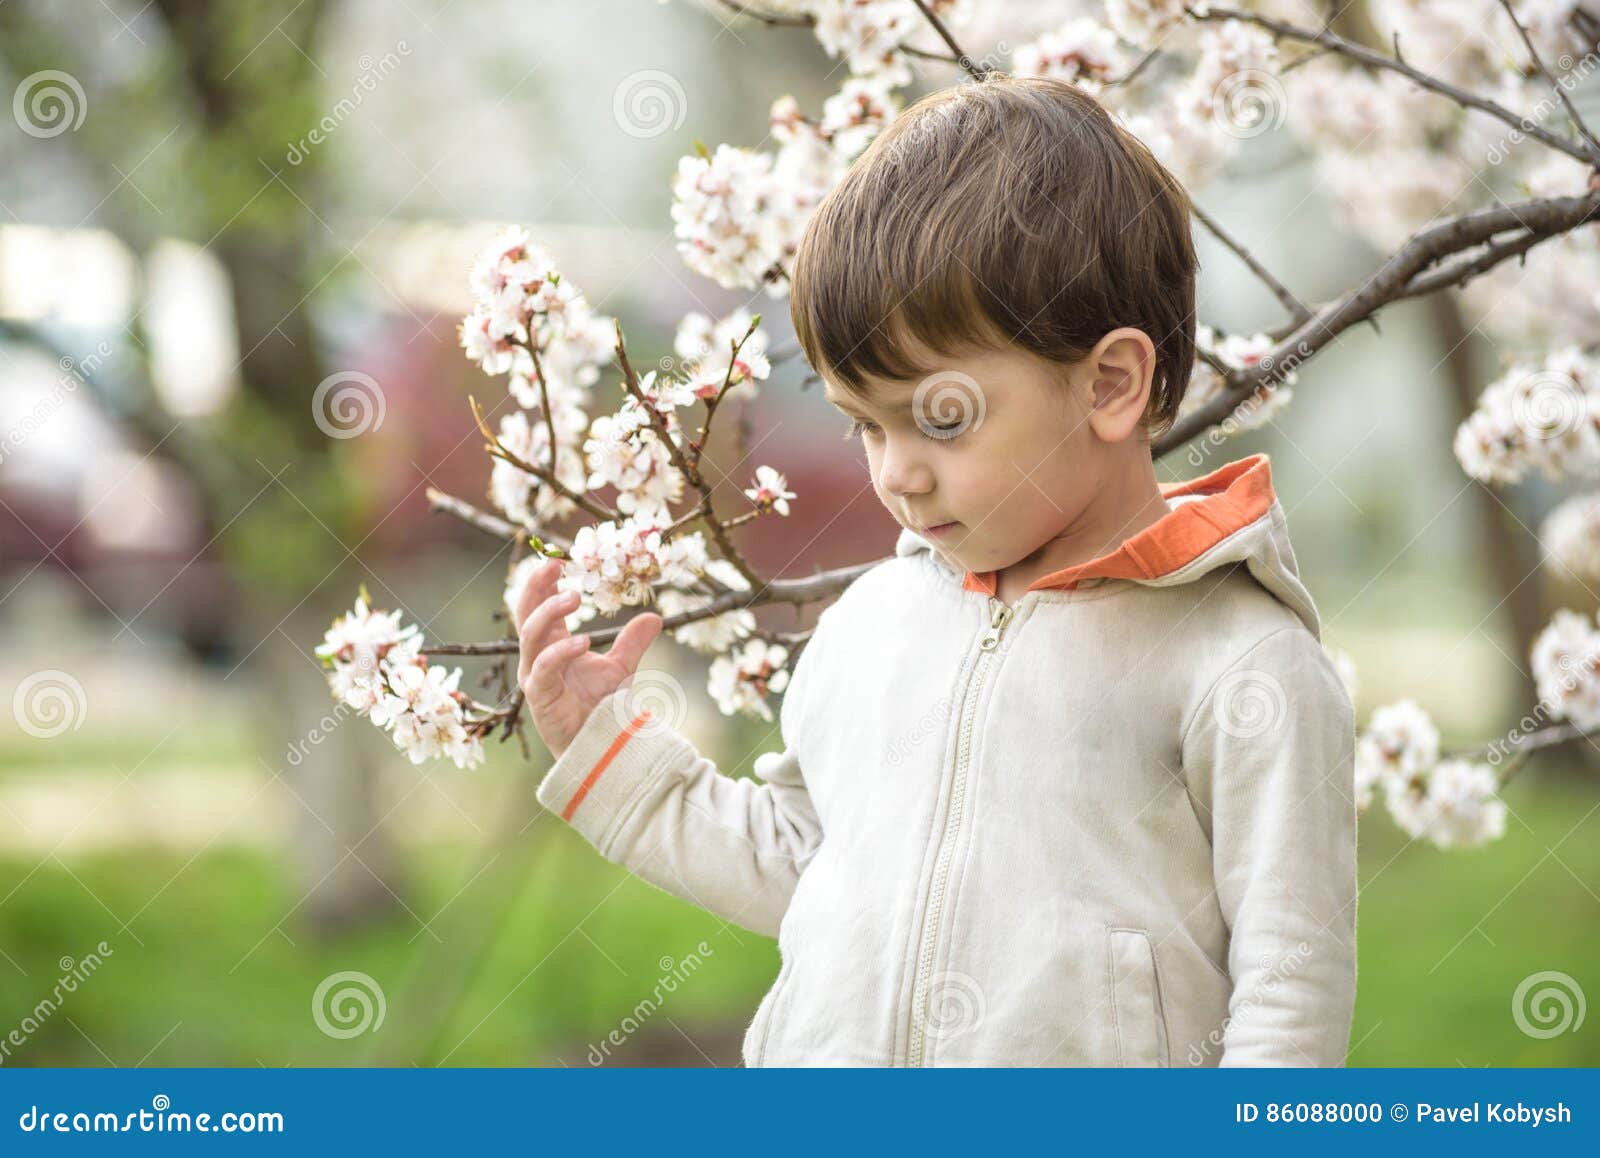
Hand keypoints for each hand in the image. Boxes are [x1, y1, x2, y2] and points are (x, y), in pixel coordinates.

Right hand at [513, 558, 661, 758]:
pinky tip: (582, 641)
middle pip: (525, 615)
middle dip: (536, 589)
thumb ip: (632, 642)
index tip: (557, 559)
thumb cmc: (602, 707)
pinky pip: (545, 668)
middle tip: (555, 566)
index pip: (538, 607)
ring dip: (549, 613)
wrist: (602, 746)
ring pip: (530, 637)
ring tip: (573, 597)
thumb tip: (656, 616)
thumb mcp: (621, 668)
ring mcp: (536, 677)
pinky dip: (561, 651)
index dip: (542, 583)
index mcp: (552, 645)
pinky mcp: (540, 697)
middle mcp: (538, 658)